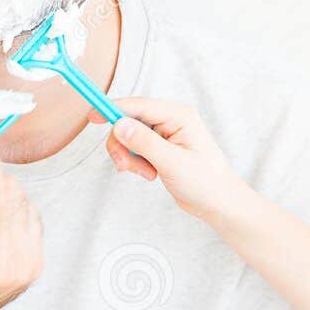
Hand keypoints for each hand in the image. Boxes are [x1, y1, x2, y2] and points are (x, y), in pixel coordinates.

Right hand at [91, 97, 247, 221]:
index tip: (91, 117)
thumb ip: (144, 143)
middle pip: (129, 121)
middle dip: (122, 144)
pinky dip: (134, 162)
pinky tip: (148, 174)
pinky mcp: (159, 148)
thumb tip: (119, 125)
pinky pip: (135, 148)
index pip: (139, 106)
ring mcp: (164, 134)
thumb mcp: (172, 163)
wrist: (218, 203)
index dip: (113, 109)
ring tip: (145, 174)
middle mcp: (171, 120)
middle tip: (125, 166)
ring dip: (129, 157)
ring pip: (128, 137)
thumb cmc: (206, 182)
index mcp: (179, 116)